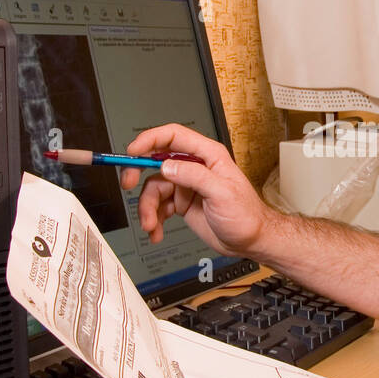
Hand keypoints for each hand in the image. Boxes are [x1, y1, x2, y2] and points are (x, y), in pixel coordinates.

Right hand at [120, 123, 275, 256]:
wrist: (251, 241)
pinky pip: (158, 207)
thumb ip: (194, 176)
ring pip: (154, 189)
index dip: (149, 139)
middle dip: (138, 173)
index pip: (173, 136)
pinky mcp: (181, 203)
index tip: (132, 151)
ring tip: (150, 225)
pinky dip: (154, 219)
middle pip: (156, 161)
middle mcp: (194, 167)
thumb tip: (166, 165)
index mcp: (207, 155)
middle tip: (127, 184)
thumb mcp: (222, 193)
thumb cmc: (247, 215)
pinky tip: (156, 231)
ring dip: (147, 208)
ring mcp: (186, 185)